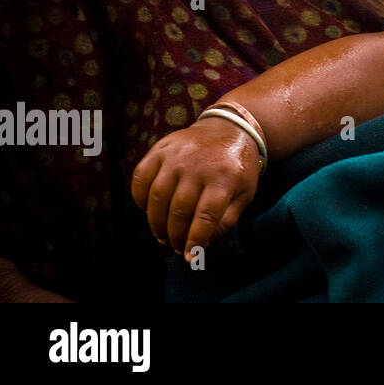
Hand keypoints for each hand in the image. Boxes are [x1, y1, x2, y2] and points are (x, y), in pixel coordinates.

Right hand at [130, 117, 260, 259]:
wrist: (229, 128)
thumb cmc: (236, 167)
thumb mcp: (244, 193)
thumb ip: (225, 221)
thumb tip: (200, 247)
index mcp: (225, 177)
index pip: (206, 216)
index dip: (195, 241)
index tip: (190, 256)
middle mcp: (199, 165)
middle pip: (179, 210)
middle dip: (174, 235)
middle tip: (174, 246)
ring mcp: (178, 155)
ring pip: (157, 197)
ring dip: (155, 223)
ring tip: (161, 235)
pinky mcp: (160, 149)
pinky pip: (141, 178)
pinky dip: (139, 198)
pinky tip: (148, 210)